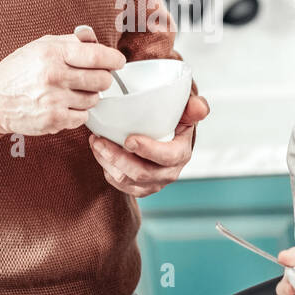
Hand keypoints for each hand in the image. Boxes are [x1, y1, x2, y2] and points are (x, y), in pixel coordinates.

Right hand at [0, 25, 126, 135]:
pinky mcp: (53, 120)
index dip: (114, 59)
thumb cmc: (19, 70)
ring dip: (88, 96)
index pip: (97, 56)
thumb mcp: (40, 46)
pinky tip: (64, 105)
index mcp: (53, 53)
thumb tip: (96, 40)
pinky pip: (83, 117)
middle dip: (102, 78)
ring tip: (71, 92)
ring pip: (94, 99)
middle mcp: (54, 76)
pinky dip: (78, 112)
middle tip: (92, 78)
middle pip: (102, 80)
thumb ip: (70, 42)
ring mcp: (54, 100)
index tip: (118, 62)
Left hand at [87, 92, 209, 197]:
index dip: (148, 150)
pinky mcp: (139, 188)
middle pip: (142, 174)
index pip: (167, 157)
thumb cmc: (175, 121)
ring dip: (107, 162)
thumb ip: (193, 107)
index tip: (129, 139)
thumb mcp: (186, 112)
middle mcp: (169, 173)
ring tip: (96, 142)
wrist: (168, 137)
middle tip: (100, 139)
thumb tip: (199, 107)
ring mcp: (153, 183)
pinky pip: (119, 185)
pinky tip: (100, 152)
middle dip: (117, 157)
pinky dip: (106, 169)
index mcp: (181, 153)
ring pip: (126, 180)